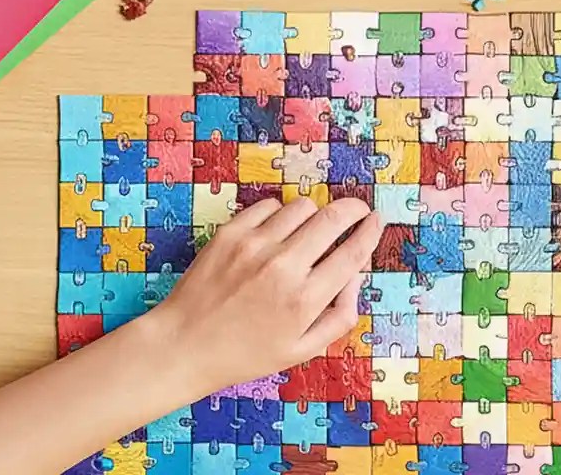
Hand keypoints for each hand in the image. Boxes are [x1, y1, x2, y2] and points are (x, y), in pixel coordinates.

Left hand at [149, 197, 380, 393]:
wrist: (183, 345)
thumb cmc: (245, 353)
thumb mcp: (302, 350)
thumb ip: (340, 315)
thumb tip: (356, 276)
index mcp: (306, 300)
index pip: (353, 252)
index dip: (371, 231)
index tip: (376, 221)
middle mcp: (284, 267)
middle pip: (334, 218)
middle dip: (353, 210)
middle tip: (357, 212)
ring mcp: (255, 246)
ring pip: (303, 207)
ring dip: (314, 214)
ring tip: (308, 232)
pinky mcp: (230, 234)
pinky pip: (269, 206)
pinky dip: (280, 215)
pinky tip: (275, 233)